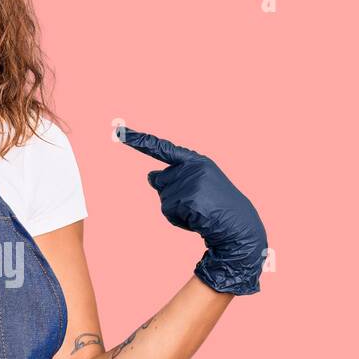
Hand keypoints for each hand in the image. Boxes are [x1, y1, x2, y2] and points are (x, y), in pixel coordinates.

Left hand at [119, 128, 266, 294]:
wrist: (239, 227)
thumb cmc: (216, 209)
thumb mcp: (198, 186)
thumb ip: (174, 178)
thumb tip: (150, 175)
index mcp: (197, 161)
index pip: (162, 148)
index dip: (139, 140)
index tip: (119, 131)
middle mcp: (193, 166)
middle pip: (159, 180)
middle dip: (171, 196)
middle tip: (196, 204)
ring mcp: (191, 181)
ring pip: (163, 199)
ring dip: (176, 211)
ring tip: (199, 212)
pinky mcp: (189, 198)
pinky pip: (168, 212)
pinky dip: (179, 221)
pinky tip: (198, 219)